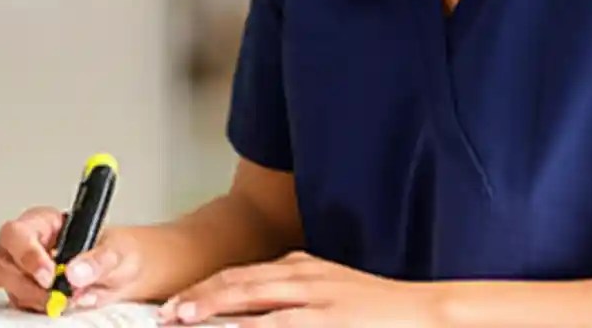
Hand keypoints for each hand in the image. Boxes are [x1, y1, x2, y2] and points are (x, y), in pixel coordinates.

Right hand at [0, 206, 145, 312]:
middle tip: (53, 294)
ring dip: (32, 299)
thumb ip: (97, 260)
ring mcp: (24, 272)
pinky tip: (61, 305)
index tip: (49, 274)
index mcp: (42, 223)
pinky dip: (38, 308)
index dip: (27, 255)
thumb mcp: (115, 251)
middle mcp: (27, 246)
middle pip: (0, 263)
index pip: (17, 234)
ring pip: (7, 287)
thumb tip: (75, 272)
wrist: (126, 272)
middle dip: (23, 283)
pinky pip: (21, 305)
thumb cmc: (116, 250)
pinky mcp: (30, 294)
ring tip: (64, 300)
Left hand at [157, 251, 441, 326]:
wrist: (423, 312)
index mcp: (300, 268)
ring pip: (251, 299)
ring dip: (213, 309)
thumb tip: (259, 301)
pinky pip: (279, 324)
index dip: (206, 289)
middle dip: (198, 296)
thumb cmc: (375, 308)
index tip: (179, 303)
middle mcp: (302, 277)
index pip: (241, 275)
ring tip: (183, 319)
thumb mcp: (329, 287)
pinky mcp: (327, 320)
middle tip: (168, 312)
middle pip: (238, 282)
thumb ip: (294, 287)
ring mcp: (314, 299)